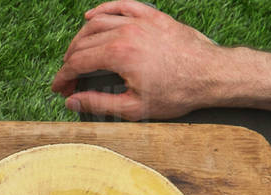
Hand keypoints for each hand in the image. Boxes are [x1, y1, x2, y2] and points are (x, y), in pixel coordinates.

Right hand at [51, 0, 225, 119]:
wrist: (211, 74)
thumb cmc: (177, 92)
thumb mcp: (133, 108)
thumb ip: (97, 103)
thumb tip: (72, 101)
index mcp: (118, 54)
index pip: (78, 62)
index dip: (63, 77)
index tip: (59, 89)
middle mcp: (126, 32)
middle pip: (84, 42)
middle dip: (69, 62)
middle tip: (67, 79)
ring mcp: (140, 21)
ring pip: (98, 22)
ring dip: (81, 38)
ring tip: (75, 54)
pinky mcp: (153, 17)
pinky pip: (122, 5)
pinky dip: (104, 9)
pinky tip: (92, 16)